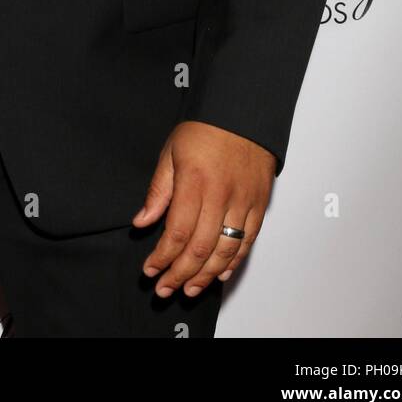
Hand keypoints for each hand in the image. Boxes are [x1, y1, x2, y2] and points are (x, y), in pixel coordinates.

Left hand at [132, 120, 275, 296]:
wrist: (243, 112)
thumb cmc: (206, 129)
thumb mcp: (171, 152)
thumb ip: (158, 190)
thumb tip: (142, 222)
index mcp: (194, 182)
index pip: (176, 232)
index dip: (162, 257)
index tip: (150, 270)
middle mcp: (221, 195)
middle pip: (199, 248)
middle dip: (179, 274)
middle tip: (165, 289)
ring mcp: (243, 202)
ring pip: (225, 251)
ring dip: (205, 276)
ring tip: (189, 289)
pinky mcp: (259, 204)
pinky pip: (247, 241)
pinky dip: (233, 262)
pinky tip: (219, 274)